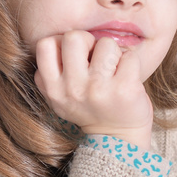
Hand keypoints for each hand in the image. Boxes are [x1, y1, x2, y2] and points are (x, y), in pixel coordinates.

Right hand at [34, 31, 153, 146]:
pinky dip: (131, 61)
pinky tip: (127, 76)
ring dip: (113, 52)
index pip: (45, 45)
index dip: (62, 42)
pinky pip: (129, 55)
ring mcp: (98, 89)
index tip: (76, 56)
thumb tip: (64, 37)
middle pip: (74, 37)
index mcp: (53, 88)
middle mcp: (73, 89)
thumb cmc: (91, 107)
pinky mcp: (124, 89)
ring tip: (114, 69)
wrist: (117, 139)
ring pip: (105, 43)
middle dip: (89, 41)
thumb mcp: (62, 95)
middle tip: (97, 58)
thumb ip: (54, 70)